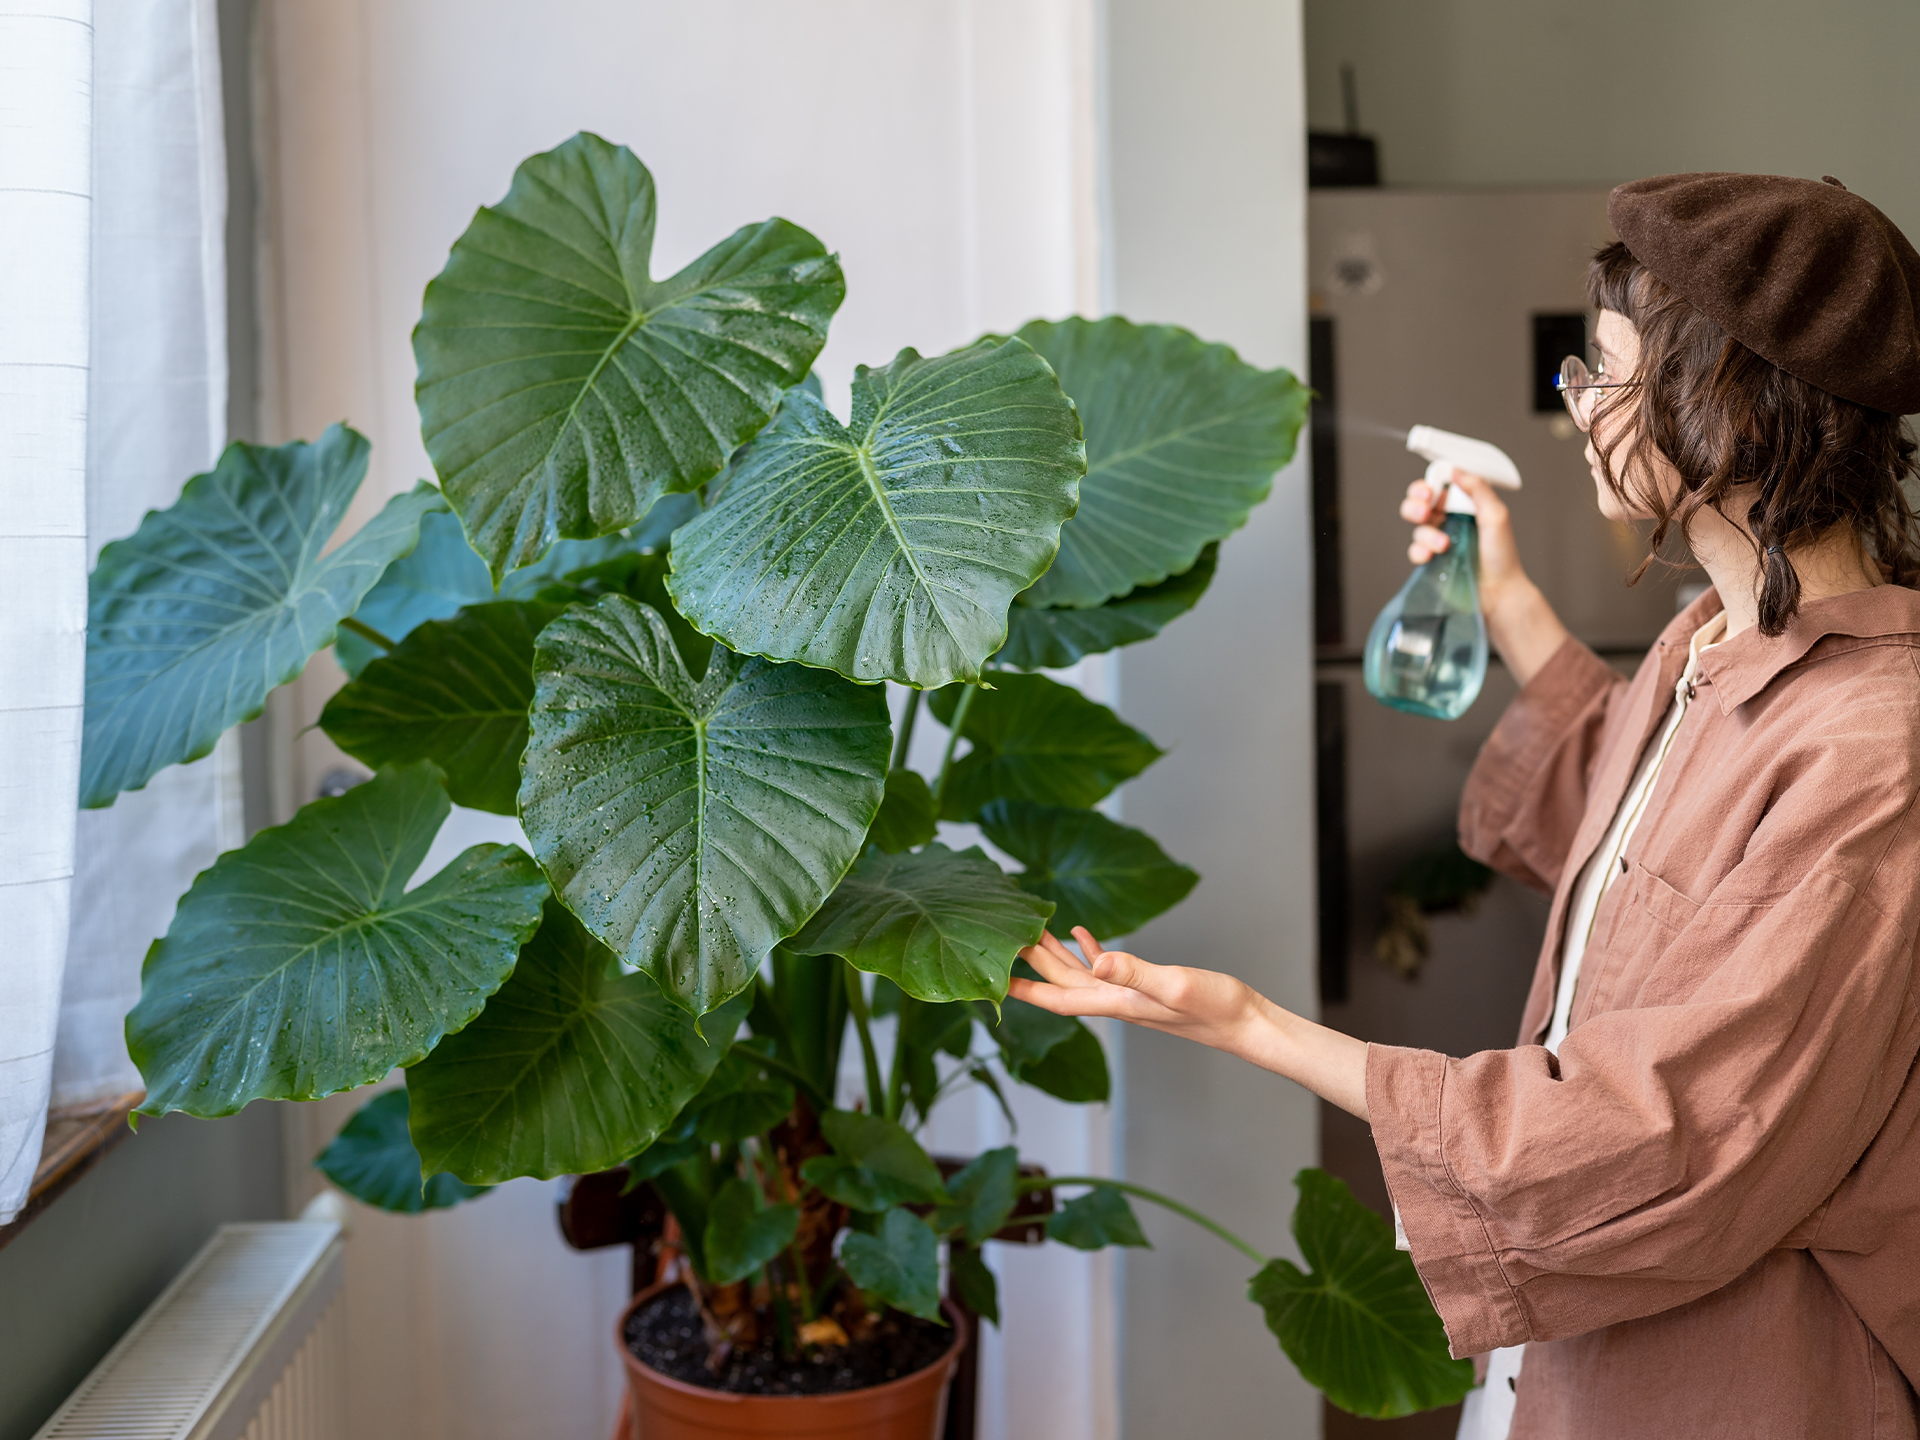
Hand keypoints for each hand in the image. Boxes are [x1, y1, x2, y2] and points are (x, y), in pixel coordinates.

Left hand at [1011, 927, 1263, 1051]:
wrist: (1247, 1023)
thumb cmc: (1216, 1008)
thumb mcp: (1174, 985)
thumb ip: (1135, 973)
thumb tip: (1096, 961)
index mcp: (1115, 1001)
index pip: (1056, 997)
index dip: (1020, 989)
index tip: (988, 980)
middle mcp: (1116, 1000)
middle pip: (1059, 982)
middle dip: (1028, 964)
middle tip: (1001, 938)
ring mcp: (1130, 994)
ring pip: (1079, 974)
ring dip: (1054, 954)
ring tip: (1031, 930)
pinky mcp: (1146, 985)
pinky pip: (1106, 967)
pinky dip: (1089, 950)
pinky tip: (1082, 933)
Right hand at [1399, 464, 1526, 614]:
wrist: (1497, 592)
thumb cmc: (1502, 556)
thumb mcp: (1496, 516)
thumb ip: (1478, 489)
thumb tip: (1455, 470)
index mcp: (1463, 505)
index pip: (1438, 486)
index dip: (1428, 485)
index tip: (1429, 491)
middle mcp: (1448, 520)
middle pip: (1418, 503)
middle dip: (1415, 505)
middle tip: (1424, 511)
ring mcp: (1437, 541)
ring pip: (1417, 528)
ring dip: (1426, 534)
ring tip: (1444, 545)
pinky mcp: (1430, 561)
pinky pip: (1414, 550)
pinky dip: (1419, 551)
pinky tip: (1431, 557)